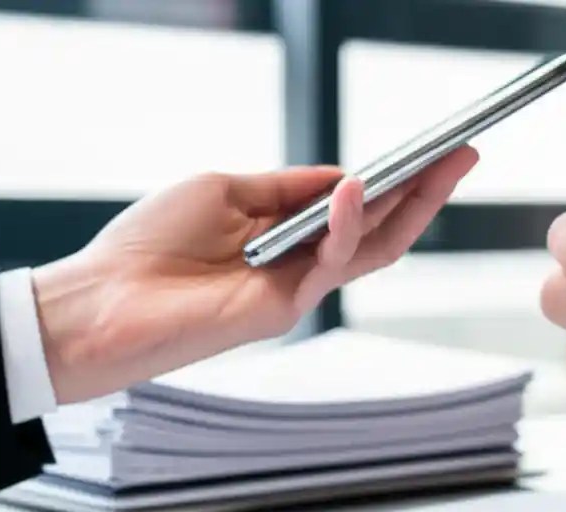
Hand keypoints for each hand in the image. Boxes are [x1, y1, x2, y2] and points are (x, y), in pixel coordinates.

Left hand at [30, 146, 478, 403]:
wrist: (100, 302)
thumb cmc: (147, 246)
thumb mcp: (222, 191)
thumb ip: (283, 186)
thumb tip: (340, 175)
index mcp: (284, 237)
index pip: (353, 207)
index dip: (394, 178)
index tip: (431, 148)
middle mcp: (298, 266)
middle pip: (379, 229)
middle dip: (426, 191)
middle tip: (465, 155)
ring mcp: (295, 291)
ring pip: (371, 249)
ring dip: (411, 205)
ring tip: (444, 165)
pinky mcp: (282, 308)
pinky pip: (327, 262)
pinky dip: (343, 221)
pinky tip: (354, 186)